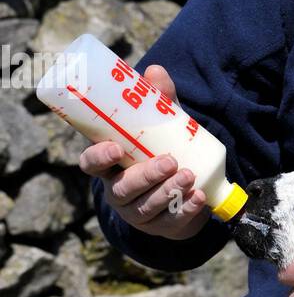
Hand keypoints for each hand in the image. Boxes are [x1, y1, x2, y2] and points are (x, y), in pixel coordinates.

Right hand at [78, 64, 209, 239]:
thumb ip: (157, 102)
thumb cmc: (159, 151)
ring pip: (147, 207)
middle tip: (168, 162)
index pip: (91, 164)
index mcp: (110, 166)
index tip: (114, 149)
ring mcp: (139, 213)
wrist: (181, 191)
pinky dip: (187, 209)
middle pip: (123, 189)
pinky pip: (172, 222)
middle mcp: (119, 191)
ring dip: (168, 191)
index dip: (98, 158)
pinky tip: (199, 197)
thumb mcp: (158, 127)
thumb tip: (155, 70)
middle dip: (146, 176)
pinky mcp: (162, 227)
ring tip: (189, 175)